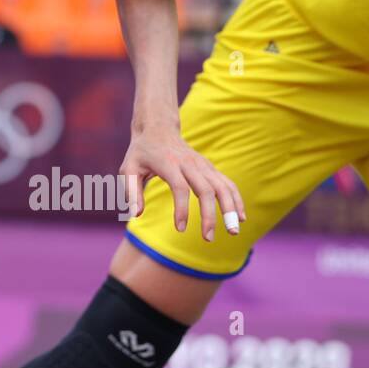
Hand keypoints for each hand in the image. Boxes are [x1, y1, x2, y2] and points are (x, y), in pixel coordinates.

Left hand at [120, 125, 245, 241]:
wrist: (158, 128)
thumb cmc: (141, 152)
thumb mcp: (128, 168)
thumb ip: (131, 191)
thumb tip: (136, 214)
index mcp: (168, 163)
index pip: (180, 187)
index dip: (181, 209)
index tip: (180, 229)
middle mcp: (189, 163)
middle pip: (206, 189)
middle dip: (209, 215)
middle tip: (208, 238)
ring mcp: (203, 165)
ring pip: (222, 186)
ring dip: (230, 209)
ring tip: (233, 232)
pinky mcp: (210, 168)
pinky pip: (227, 183)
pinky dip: (236, 199)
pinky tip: (240, 217)